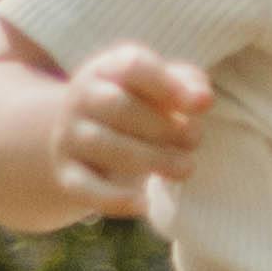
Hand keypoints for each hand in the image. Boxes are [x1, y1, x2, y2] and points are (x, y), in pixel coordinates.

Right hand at [52, 43, 213, 214]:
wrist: (83, 138)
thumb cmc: (138, 107)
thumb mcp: (159, 87)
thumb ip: (186, 85)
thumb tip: (203, 100)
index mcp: (107, 69)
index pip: (133, 67)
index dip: (170, 85)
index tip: (204, 105)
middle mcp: (81, 98)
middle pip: (118, 106)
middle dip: (163, 126)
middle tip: (196, 140)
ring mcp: (69, 136)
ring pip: (104, 145)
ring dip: (151, 158)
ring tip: (186, 168)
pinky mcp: (67, 174)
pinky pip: (85, 188)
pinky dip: (115, 199)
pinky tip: (145, 204)